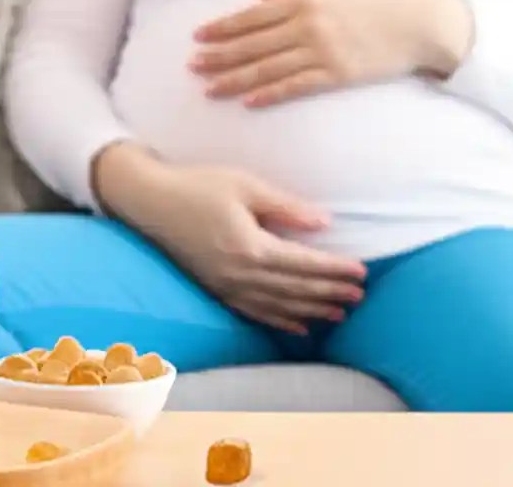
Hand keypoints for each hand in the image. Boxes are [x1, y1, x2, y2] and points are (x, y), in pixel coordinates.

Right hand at [94, 143, 366, 334]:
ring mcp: (226, 287)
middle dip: (330, 293)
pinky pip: (255, 312)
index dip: (335, 270)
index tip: (361, 272)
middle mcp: (240, 274)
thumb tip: (325, 223)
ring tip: (339, 314)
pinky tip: (300, 327)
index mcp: (250, 246)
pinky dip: (281, 321)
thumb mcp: (246, 185)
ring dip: (311, 311)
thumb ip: (286, 207)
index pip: (304, 263)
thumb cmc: (198, 185)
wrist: (150, 202)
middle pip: (295, 289)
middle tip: (359, 296)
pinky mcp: (216, 290)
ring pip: (278, 306)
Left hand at [190, 0, 474, 106]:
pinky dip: (269, 94)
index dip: (223, 27)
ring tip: (209, 88)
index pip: (254, 15)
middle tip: (192, 66)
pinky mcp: (337, 75)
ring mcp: (322, 52)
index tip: (198, 35)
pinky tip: (248, 101)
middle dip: (219, 55)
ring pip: (268, 68)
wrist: (422, 23)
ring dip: (234, 79)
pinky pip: (295, 86)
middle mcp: (308, 24)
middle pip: (253, 43)